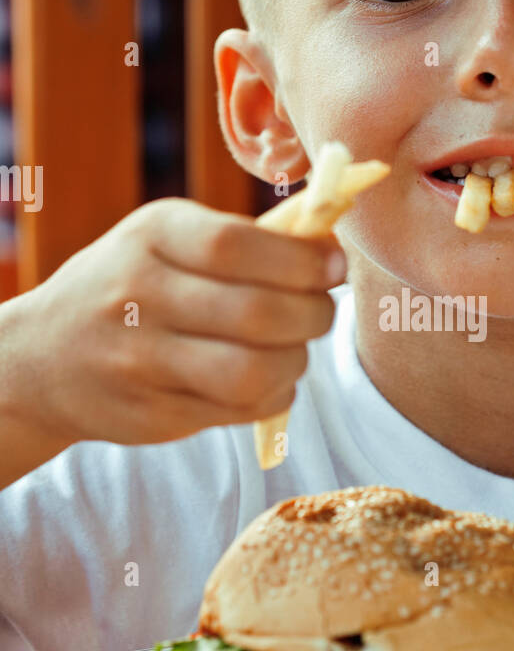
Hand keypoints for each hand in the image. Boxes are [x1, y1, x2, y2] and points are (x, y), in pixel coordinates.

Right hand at [8, 197, 345, 447]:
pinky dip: (275, 393)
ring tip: (295, 347)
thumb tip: (330, 246)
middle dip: (314, 313)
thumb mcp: (166, 240)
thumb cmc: (132, 286)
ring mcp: (142, 361)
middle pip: (258, 313)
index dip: (302, 259)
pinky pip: (243, 409)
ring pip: (255, 371)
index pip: (237, 245)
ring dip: (298, 361)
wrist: (44, 358)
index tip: (334, 265)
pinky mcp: (154, 414)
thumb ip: (242, 240)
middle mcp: (140, 296)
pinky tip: (268, 378)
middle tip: (321, 310)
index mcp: (151, 236)